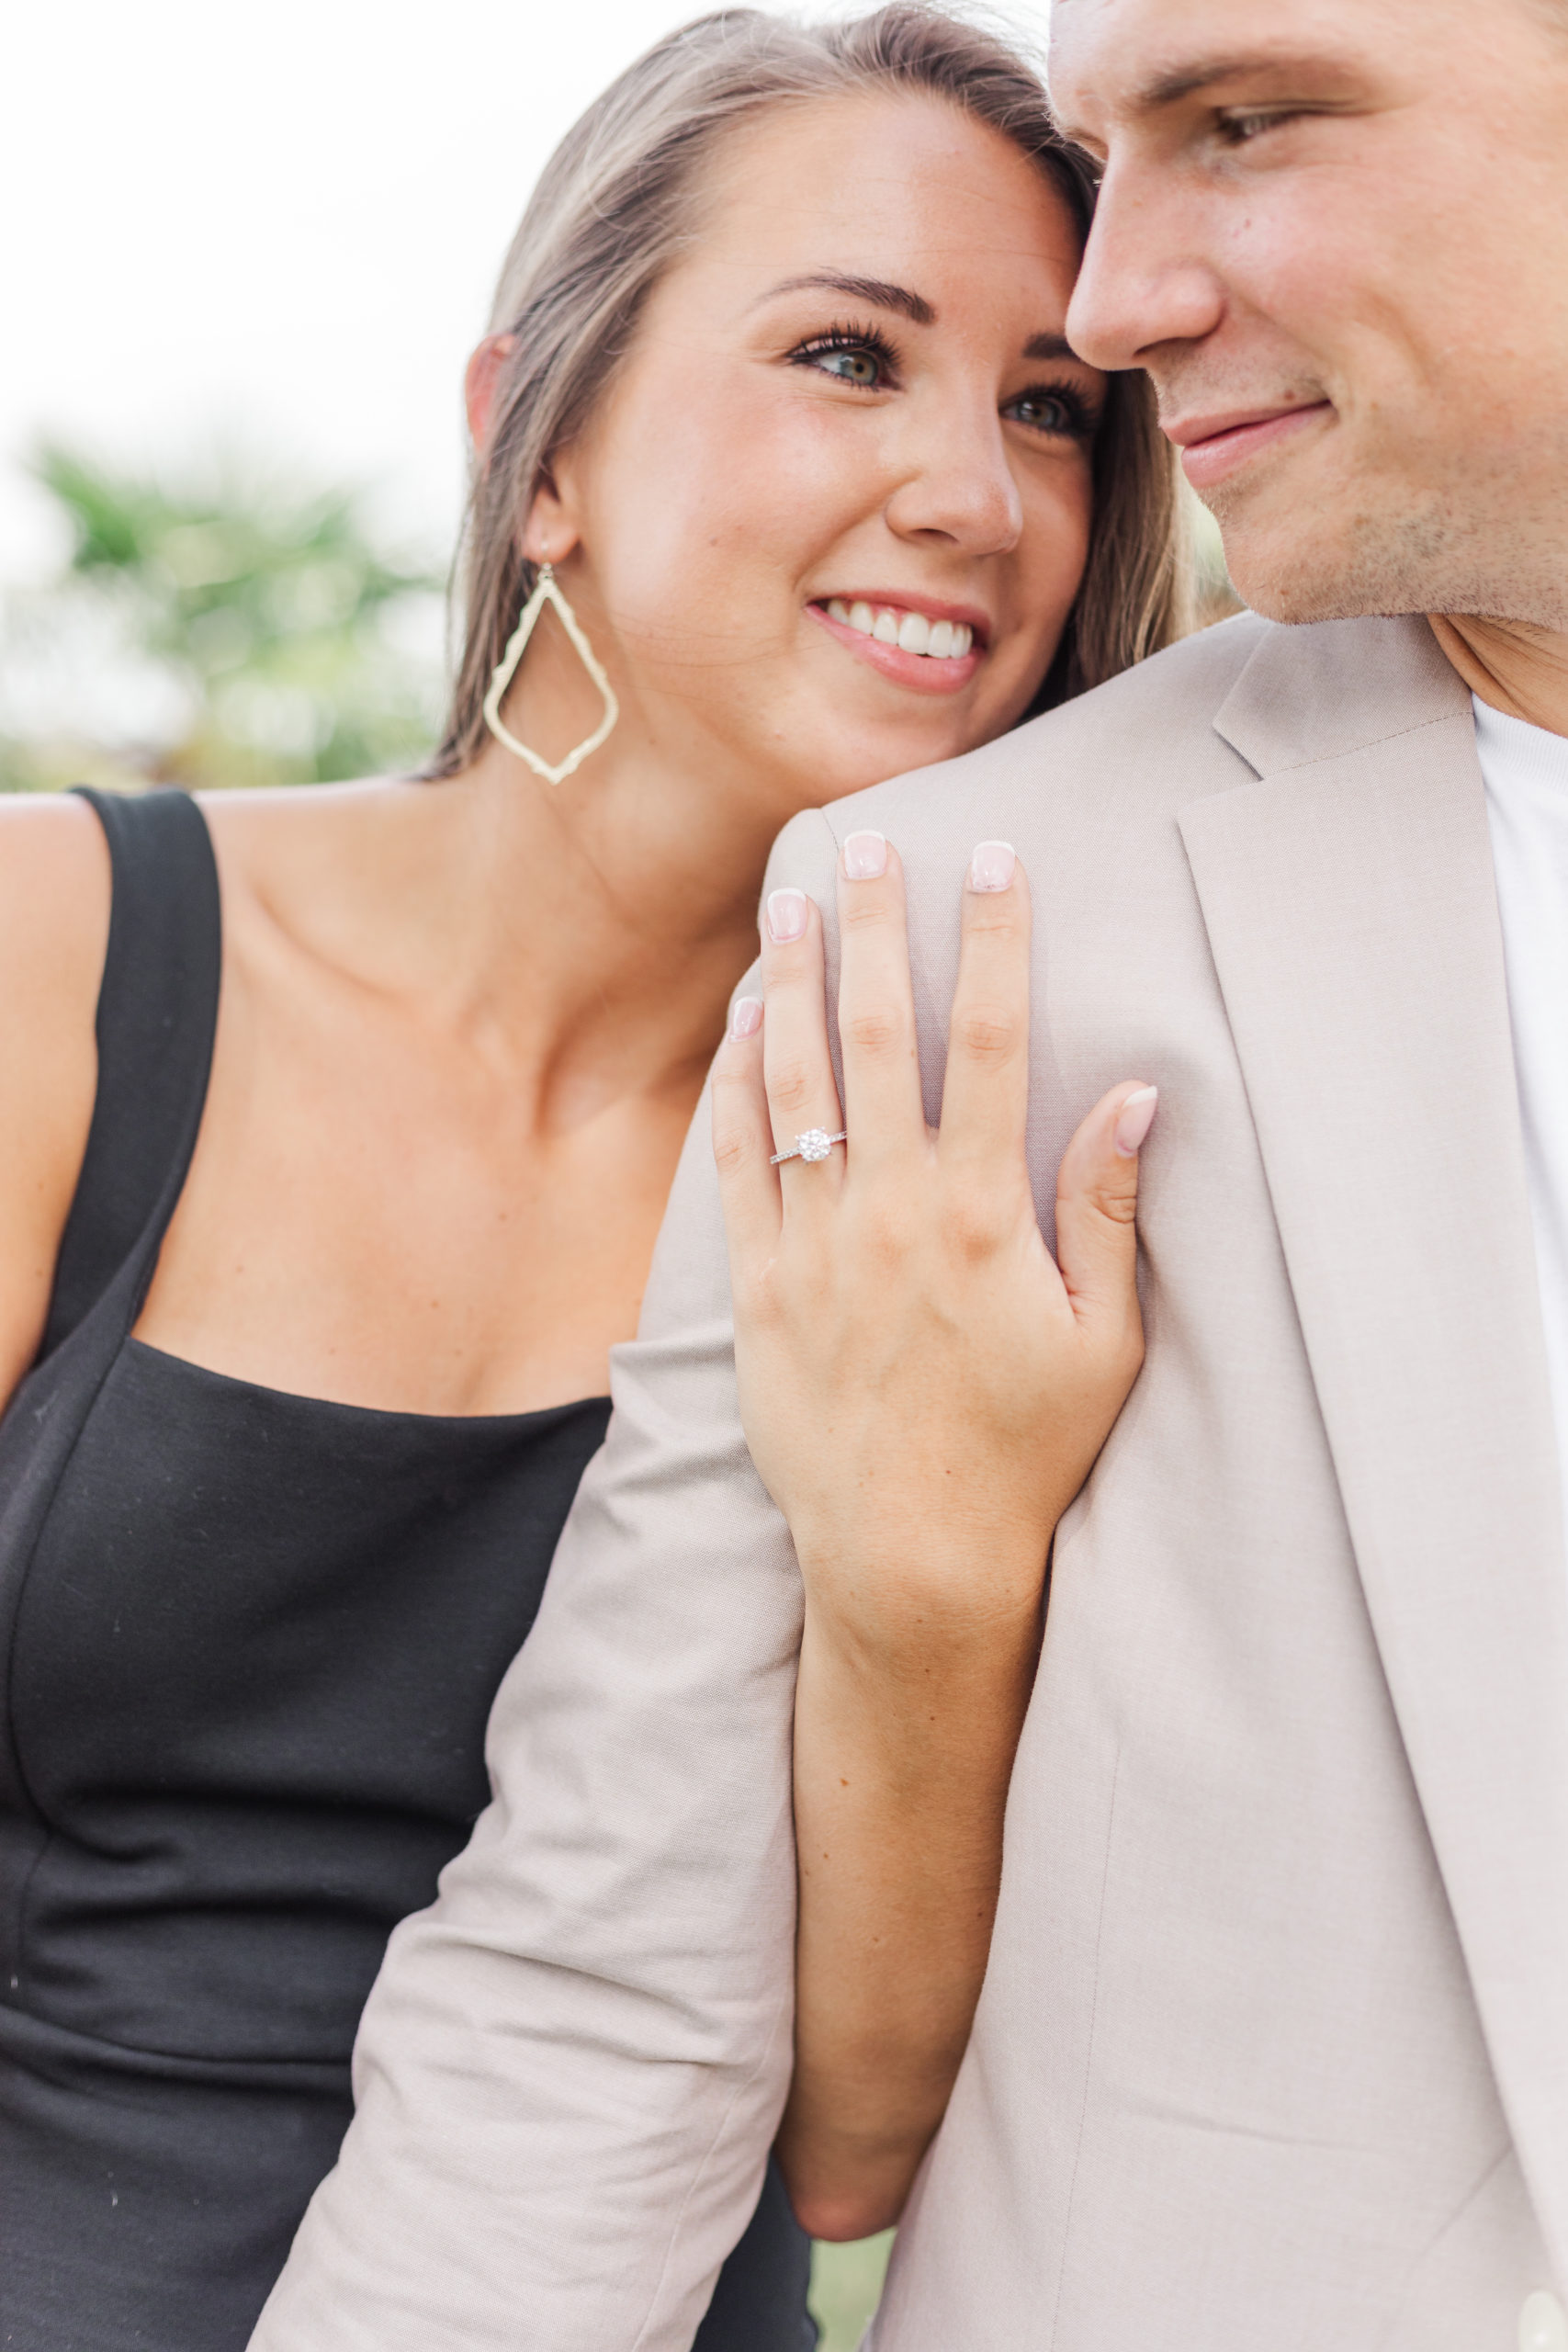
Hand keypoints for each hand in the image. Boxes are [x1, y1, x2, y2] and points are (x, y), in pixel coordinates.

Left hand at [713, 828, 1154, 1655]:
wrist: (911, 1561)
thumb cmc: (1026, 1454)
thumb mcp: (1103, 1341)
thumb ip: (1108, 1209)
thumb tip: (1134, 1091)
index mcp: (979, 1215)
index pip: (987, 1043)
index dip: (992, 940)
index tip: (994, 858)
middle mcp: (888, 1212)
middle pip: (879, 1036)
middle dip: (876, 928)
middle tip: (866, 844)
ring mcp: (813, 1247)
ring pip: (796, 1083)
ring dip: (794, 984)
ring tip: (790, 905)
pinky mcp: (758, 1290)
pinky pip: (737, 1164)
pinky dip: (737, 1086)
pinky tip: (743, 1025)